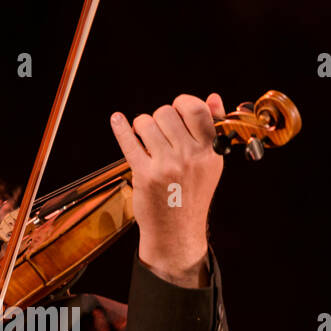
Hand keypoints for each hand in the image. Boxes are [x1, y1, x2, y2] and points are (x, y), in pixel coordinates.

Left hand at [109, 93, 225, 285]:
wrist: (177, 233)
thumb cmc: (192, 195)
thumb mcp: (210, 163)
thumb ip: (213, 128)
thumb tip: (212, 97)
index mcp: (209, 151)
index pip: (195, 109)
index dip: (182, 103)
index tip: (176, 111)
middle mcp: (189, 156)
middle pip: (166, 112)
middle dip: (158, 118)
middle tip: (158, 133)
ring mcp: (166, 166)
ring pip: (146, 123)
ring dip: (141, 127)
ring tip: (145, 140)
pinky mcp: (145, 175)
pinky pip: (129, 141)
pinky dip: (120, 128)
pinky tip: (117, 121)